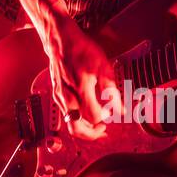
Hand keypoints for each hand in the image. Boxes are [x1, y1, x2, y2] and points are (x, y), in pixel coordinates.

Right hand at [47, 15, 119, 139]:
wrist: (61, 41)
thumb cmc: (82, 50)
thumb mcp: (104, 67)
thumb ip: (112, 91)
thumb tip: (120, 110)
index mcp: (81, 87)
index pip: (92, 116)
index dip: (104, 119)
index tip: (110, 114)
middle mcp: (67, 95)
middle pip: (76, 128)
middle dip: (90, 134)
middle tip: (103, 131)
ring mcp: (59, 97)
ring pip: (70, 123)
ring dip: (84, 129)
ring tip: (97, 125)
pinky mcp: (56, 96)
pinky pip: (66, 115)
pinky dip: (77, 120)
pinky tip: (86, 116)